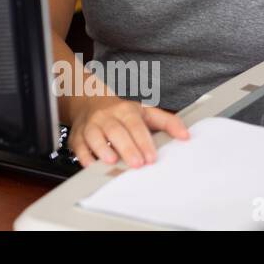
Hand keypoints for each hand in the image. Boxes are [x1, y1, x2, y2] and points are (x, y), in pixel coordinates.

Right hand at [68, 95, 188, 168]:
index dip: (143, 141)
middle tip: (137, 164)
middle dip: (126, 147)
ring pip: (94, 135)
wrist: (89, 99)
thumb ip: (167, 122)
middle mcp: (107, 116)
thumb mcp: (145, 111)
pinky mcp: (77, 135)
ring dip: (102, 148)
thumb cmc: (121, 111)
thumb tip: (185, 135)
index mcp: (125, 110)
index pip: (135, 125)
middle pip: (116, 131)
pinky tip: (90, 164)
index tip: (151, 157)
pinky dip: (83, 155)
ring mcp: (91, 125)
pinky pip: (78, 145)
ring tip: (112, 161)